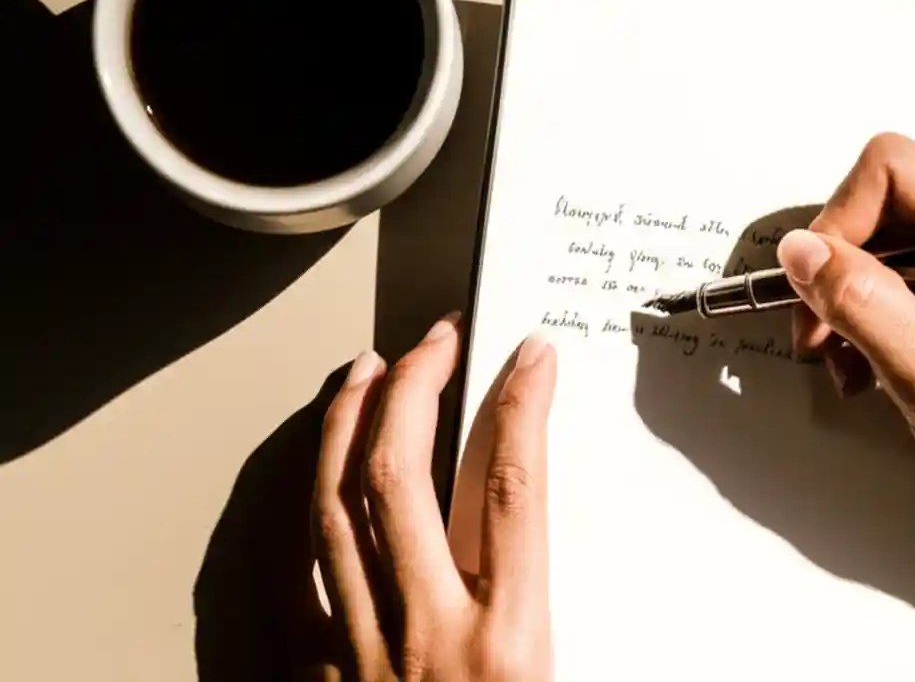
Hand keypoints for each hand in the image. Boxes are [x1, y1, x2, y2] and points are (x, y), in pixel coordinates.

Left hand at [311, 313, 556, 680]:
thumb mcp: (549, 673)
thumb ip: (542, 603)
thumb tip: (533, 516)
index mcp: (507, 644)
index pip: (513, 492)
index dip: (521, 408)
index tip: (530, 360)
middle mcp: (427, 636)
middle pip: (401, 477)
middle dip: (416, 388)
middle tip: (436, 342)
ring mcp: (362, 650)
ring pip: (334, 508)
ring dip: (347, 423)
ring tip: (367, 372)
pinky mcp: (317, 671)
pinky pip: (290, 570)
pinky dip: (299, 503)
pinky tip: (313, 462)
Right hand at [777, 133, 914, 680]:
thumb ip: (862, 300)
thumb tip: (798, 248)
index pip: (896, 170)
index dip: (840, 221)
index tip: (813, 289)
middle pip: (886, 205)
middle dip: (838, 269)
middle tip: (816, 339)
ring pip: (888, 247)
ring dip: (848, 301)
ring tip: (842, 367)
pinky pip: (905, 283)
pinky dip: (870, 320)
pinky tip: (863, 371)